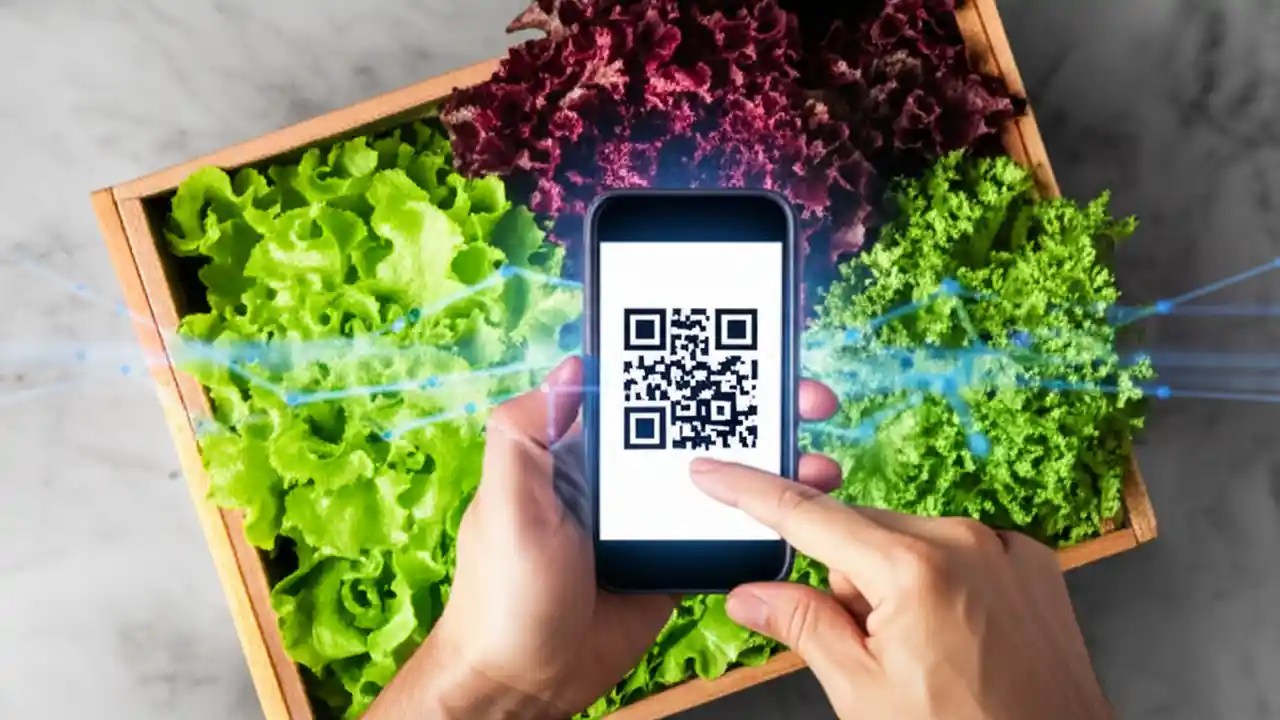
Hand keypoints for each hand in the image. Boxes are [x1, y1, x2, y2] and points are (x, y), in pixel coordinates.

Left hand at [367, 356, 844, 719]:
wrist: (526, 684)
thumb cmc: (503, 593)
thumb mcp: (506, 503)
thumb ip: (525, 433)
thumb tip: (572, 368)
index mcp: (583, 451)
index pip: (644, 393)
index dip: (692, 365)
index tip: (743, 345)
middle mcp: (623, 477)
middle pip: (699, 428)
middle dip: (755, 407)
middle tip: (805, 397)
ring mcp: (655, 520)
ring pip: (725, 477)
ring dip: (773, 461)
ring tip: (817, 459)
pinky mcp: (678, 561)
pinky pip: (729, 532)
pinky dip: (768, 518)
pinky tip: (803, 509)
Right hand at [690, 459, 1113, 719]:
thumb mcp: (863, 694)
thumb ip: (804, 628)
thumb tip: (753, 594)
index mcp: (913, 569)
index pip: (808, 517)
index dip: (750, 493)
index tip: (713, 473)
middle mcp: (963, 540)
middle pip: (860, 532)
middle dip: (842, 578)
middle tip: (858, 647)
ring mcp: (1004, 547)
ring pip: (908, 541)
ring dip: (890, 582)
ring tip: (918, 654)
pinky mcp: (1031, 562)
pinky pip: (958, 551)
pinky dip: (938, 582)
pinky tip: (952, 638)